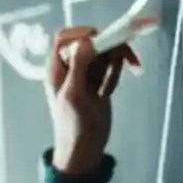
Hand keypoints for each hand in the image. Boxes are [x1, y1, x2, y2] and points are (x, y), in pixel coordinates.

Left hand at [43, 26, 139, 173]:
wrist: (85, 148)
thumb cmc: (74, 125)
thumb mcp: (74, 95)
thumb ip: (79, 67)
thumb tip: (86, 39)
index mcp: (56, 68)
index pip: (66, 38)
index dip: (83, 33)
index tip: (102, 41)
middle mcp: (70, 66)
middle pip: (91, 41)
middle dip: (108, 50)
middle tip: (125, 62)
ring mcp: (86, 72)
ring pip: (104, 52)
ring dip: (113, 67)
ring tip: (106, 91)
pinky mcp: (99, 79)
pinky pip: (111, 66)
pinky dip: (114, 75)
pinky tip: (108, 93)